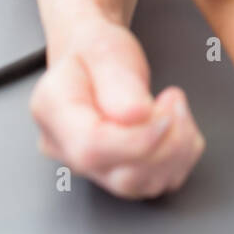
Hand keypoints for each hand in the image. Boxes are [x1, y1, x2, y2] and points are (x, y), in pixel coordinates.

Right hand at [31, 14, 204, 198]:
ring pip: (141, 184)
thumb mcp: (105, 48)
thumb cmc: (96, 51)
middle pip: (121, 175)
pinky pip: (157, 182)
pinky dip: (180, 158)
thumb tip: (137, 115)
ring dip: (177, 149)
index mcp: (53, 111)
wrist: (95, 57)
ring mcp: (93, 167)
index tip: (165, 112)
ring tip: (177, 107)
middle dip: (166, 141)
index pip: (91, 147)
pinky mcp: (119, 174)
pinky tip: (178, 126)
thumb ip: (118, 81)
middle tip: (175, 99)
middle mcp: (66, 150)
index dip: (138, 138)